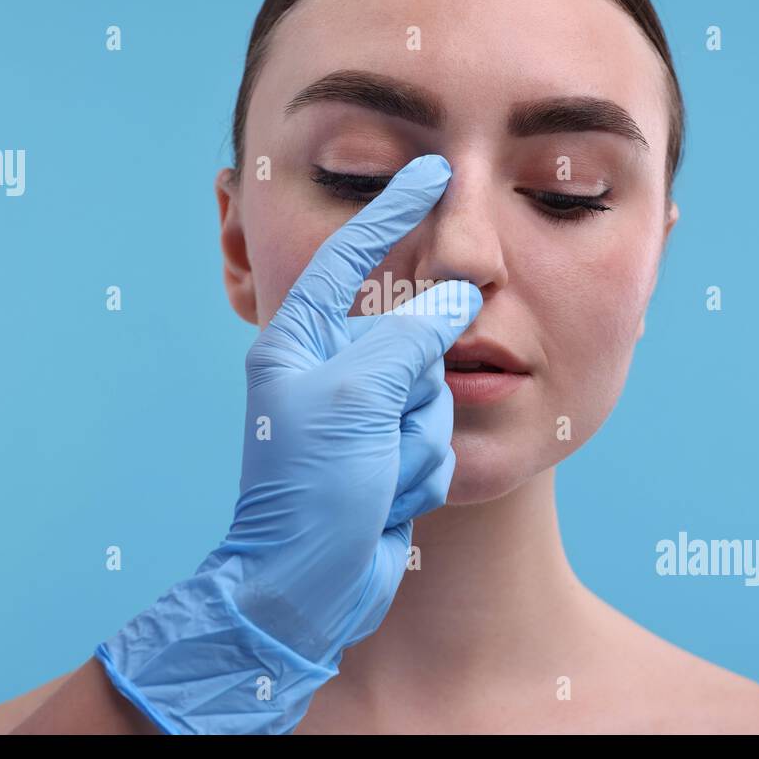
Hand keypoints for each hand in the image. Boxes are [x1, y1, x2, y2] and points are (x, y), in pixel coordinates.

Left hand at [95, 154, 481, 732]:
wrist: (305, 587)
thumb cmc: (310, 489)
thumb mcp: (357, 397)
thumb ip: (412, 334)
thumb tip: (456, 299)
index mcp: (302, 342)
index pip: (355, 255)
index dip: (394, 210)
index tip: (430, 171)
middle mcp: (332, 371)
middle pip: (414, 336)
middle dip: (414, 390)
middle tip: (380, 435)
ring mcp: (364, 416)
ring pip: (436, 391)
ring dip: (417, 441)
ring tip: (377, 475)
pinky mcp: (389, 455)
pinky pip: (436, 438)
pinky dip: (420, 471)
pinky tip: (388, 499)